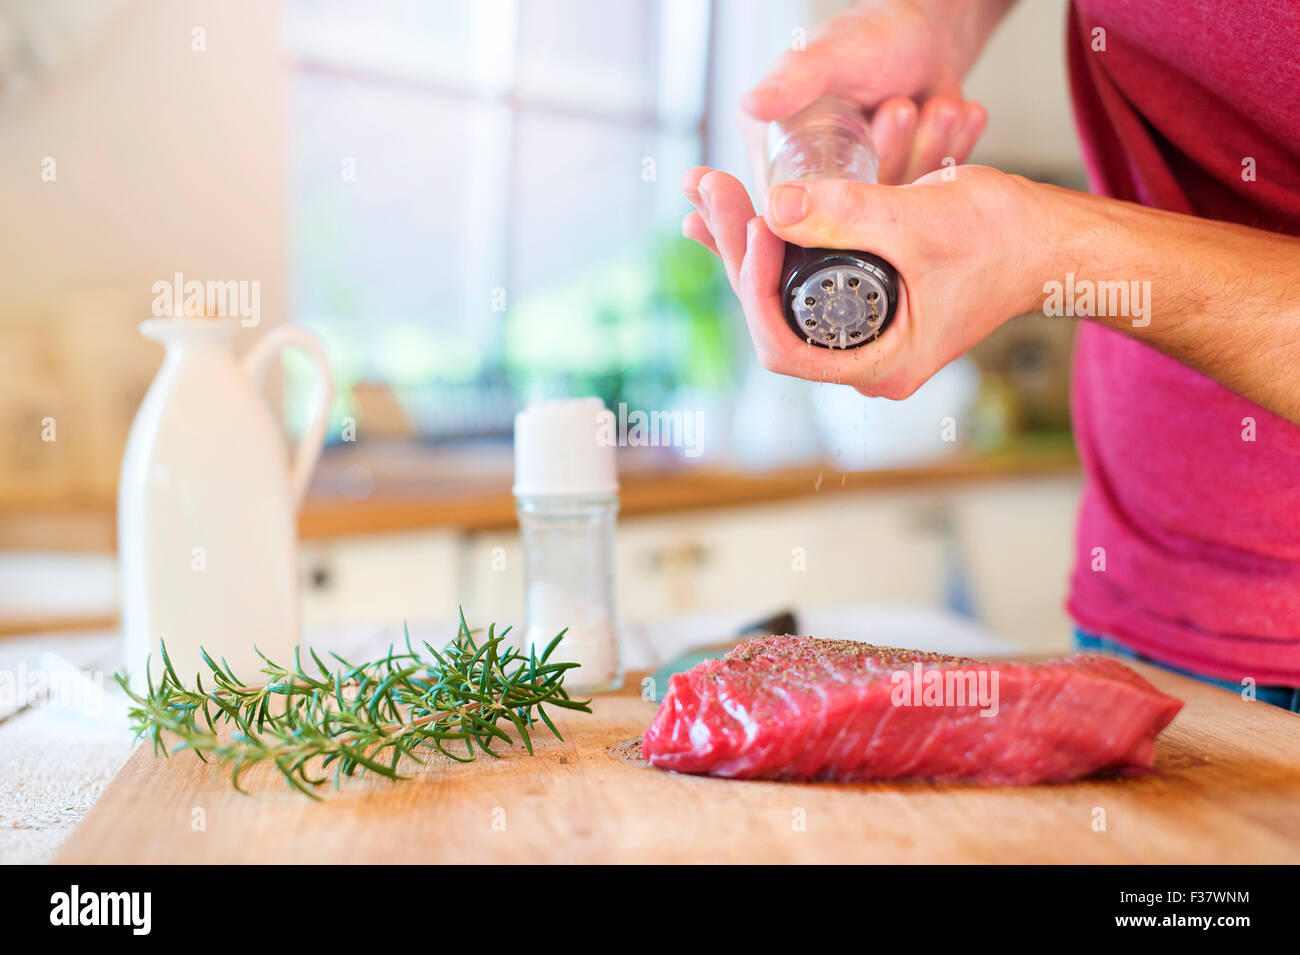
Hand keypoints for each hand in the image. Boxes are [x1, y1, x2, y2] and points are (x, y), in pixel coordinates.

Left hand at [682, 164, 1041, 397]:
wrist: (1051, 241)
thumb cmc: (1007, 241)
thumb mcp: (922, 221)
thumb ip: (847, 214)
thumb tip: (773, 206)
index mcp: (879, 364)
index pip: (784, 344)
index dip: (756, 284)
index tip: (757, 224)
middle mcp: (863, 359)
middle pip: (773, 315)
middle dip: (738, 248)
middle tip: (710, 189)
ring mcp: (861, 333)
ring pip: (782, 295)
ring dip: (745, 241)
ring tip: (708, 193)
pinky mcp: (862, 302)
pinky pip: (802, 277)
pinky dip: (774, 241)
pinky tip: (742, 209)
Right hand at [739, 0, 1007, 185]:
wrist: (929, 33)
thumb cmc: (872, 34)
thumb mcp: (828, 57)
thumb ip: (793, 82)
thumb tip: (752, 105)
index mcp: (778, 154)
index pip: (791, 206)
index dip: (829, 194)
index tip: (865, 153)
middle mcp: (816, 178)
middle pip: (852, 207)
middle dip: (888, 153)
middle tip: (902, 106)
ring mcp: (863, 189)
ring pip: (894, 202)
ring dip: (926, 147)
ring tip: (938, 105)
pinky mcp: (904, 192)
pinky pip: (929, 194)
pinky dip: (950, 151)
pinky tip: (960, 116)